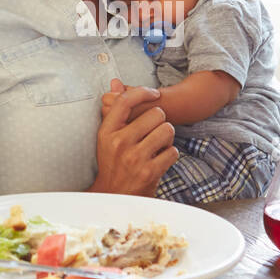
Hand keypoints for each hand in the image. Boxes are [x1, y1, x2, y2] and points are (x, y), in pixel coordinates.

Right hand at [91, 79, 178, 195]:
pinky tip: (159, 160)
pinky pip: (173, 151)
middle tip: (153, 132)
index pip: (126, 101)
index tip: (154, 94)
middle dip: (159, 121)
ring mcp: (135, 158)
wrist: (113, 196)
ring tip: (157, 146)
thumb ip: (114, 109)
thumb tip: (116, 82)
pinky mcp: (150, 172)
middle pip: (156, 114)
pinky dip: (170, 155)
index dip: (143, 92)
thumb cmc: (113, 162)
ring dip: (167, 138)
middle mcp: (119, 143)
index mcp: (107, 132)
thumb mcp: (107, 137)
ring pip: (167, 130)